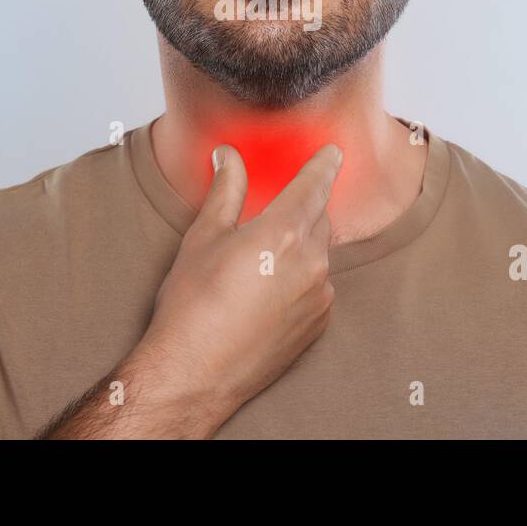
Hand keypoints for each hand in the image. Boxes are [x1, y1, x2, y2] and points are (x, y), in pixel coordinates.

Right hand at [136, 141, 342, 424]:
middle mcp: (312, 262)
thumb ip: (225, 191)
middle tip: (275, 211)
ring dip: (301, 246)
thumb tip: (228, 157)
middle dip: (303, 208)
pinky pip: (319, 287)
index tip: (333, 152)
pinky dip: (303, 279)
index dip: (324, 165)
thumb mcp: (204, 237)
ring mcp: (320, 296)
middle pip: (319, 218)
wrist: (196, 373)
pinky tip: (268, 290)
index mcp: (284, 233)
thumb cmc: (193, 308)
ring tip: (261, 260)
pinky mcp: (319, 324)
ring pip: (320, 254)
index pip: (314, 185)